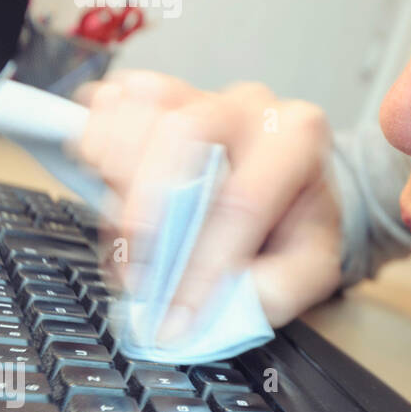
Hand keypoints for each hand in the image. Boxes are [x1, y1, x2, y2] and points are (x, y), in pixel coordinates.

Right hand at [67, 70, 342, 339]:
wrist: (289, 183)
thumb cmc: (296, 221)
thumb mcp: (313, 264)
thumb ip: (281, 287)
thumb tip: (226, 299)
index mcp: (298, 140)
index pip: (241, 201)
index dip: (200, 266)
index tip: (175, 318)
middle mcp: (250, 106)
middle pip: (183, 132)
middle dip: (148, 210)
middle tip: (138, 275)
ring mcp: (199, 93)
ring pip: (140, 114)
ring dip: (118, 177)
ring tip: (126, 234)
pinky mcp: (157, 93)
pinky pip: (111, 104)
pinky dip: (97, 143)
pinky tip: (109, 182)